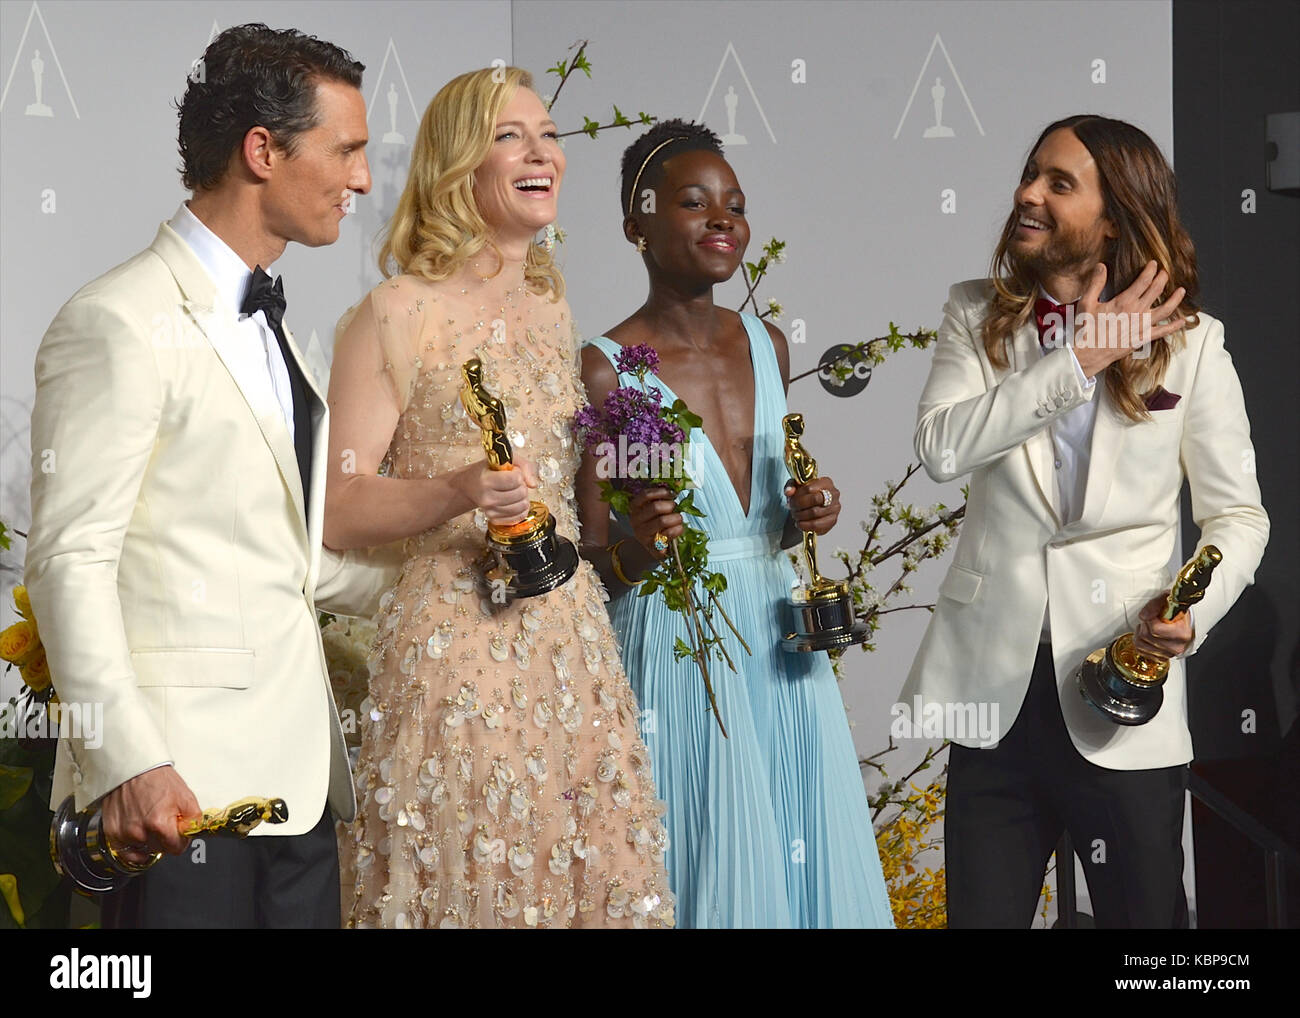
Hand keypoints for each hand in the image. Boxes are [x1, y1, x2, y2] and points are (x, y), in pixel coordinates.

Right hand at [100, 765, 200, 864]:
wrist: (133, 768)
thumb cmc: (157, 779)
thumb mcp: (186, 796)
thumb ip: (193, 820)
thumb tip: (193, 834)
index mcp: (159, 824)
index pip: (176, 848)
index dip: (181, 840)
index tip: (179, 832)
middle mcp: (139, 832)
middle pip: (160, 849)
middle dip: (165, 838)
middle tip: (164, 820)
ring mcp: (123, 834)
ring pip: (144, 849)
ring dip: (149, 839)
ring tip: (149, 819)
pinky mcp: (112, 832)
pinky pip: (125, 851)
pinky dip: (133, 846)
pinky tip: (139, 834)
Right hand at [464, 458, 537, 524]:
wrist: (470, 486)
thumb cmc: (489, 470)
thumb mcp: (504, 459)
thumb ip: (524, 466)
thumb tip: (533, 485)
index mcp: (486, 480)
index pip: (515, 479)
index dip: (518, 473)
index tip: (512, 472)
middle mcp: (487, 498)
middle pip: (520, 493)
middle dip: (522, 486)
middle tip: (514, 482)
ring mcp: (490, 511)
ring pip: (521, 507)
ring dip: (523, 498)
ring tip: (514, 491)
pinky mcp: (494, 520)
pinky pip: (518, 518)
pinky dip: (521, 510)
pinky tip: (515, 502)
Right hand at [628, 486, 682, 559]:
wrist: (651, 546)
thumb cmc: (655, 524)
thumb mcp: (654, 511)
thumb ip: (661, 499)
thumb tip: (677, 485)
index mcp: (635, 508)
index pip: (645, 495)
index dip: (661, 492)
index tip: (672, 494)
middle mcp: (635, 520)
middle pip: (655, 507)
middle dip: (670, 506)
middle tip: (675, 508)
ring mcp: (642, 533)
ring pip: (662, 521)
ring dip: (676, 518)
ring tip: (679, 519)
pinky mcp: (651, 545)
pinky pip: (668, 534)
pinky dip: (677, 529)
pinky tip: (679, 528)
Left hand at [784, 476, 840, 534]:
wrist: (813, 505)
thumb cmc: (806, 494)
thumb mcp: (796, 486)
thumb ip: (790, 485)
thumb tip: (789, 492)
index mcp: (826, 482)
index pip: (810, 488)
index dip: (797, 495)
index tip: (791, 500)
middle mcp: (834, 494)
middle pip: (814, 499)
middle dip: (799, 505)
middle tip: (792, 508)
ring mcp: (835, 508)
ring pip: (815, 513)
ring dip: (801, 516)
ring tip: (795, 516)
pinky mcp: (833, 520)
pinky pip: (818, 525)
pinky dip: (806, 526)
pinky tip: (800, 524)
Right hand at [1072, 261, 1188, 379]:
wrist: (1087, 355)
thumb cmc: (1085, 330)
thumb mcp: (1086, 303)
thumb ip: (1095, 283)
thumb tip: (1102, 266)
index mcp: (1124, 302)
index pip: (1143, 280)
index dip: (1151, 270)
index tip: (1154, 264)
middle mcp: (1137, 312)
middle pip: (1156, 290)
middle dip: (1163, 278)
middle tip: (1165, 272)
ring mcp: (1142, 326)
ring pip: (1166, 309)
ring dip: (1175, 299)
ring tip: (1181, 291)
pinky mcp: (1142, 338)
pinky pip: (1163, 331)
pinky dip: (1174, 326)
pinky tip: (1182, 321)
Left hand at [1134, 591, 1193, 658]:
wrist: (1182, 620)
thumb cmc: (1176, 610)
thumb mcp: (1167, 599)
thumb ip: (1154, 605)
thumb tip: (1144, 616)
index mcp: (1181, 633)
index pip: (1155, 629)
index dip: (1149, 618)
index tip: (1153, 614)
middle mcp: (1177, 646)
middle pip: (1146, 636)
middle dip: (1144, 624)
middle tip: (1151, 619)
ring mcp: (1169, 653)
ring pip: (1140, 644)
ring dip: (1140, 633)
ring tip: (1149, 627)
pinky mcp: (1160, 657)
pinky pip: (1140, 650)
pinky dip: (1140, 642)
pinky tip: (1148, 636)